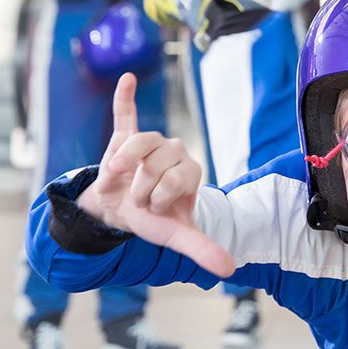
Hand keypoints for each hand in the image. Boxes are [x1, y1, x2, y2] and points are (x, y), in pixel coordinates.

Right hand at [76, 73, 235, 277]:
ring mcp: (148, 144)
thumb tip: (230, 270)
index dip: (162, 196)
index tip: (154, 209)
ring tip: (117, 173)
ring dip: (126, 161)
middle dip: (143, 187)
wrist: (120, 212)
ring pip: (138, 143)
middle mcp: (174, 152)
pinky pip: (124, 115)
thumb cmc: (152, 218)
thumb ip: (202, 248)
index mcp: (189, 171)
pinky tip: (128, 79)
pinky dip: (125, 97)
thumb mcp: (176, 236)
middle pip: (158, 160)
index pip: (181, 176)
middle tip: (137, 199)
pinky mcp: (123, 137)